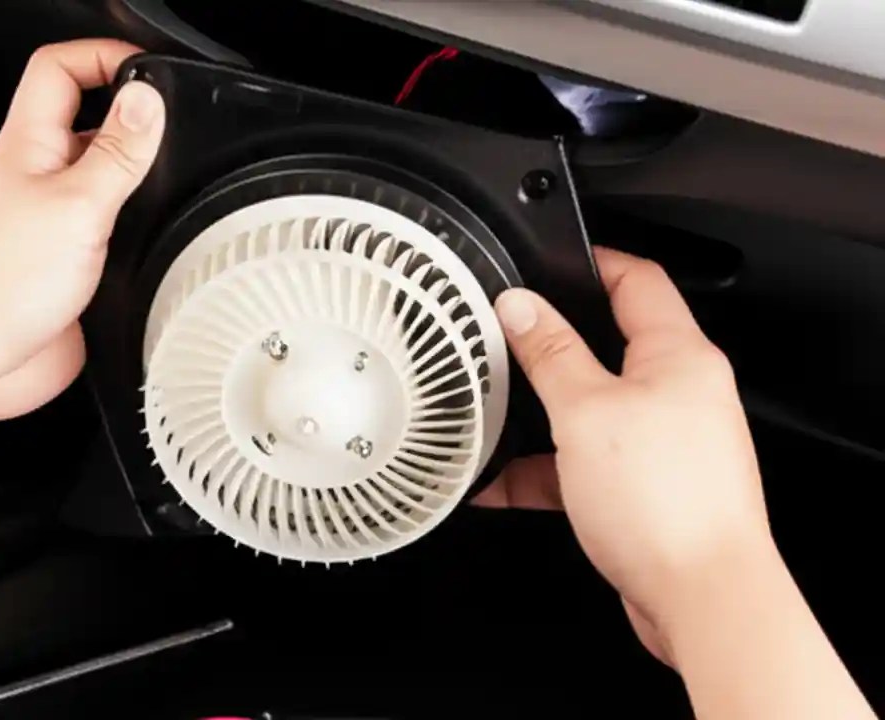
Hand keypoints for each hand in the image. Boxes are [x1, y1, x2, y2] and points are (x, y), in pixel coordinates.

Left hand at [0, 39, 165, 421]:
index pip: (59, 69)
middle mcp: (36, 177)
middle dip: (131, 122)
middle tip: (168, 135)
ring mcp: (50, 221)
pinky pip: (107, 233)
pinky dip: (133, 231)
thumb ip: (118, 154)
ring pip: (101, 179)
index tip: (148, 73)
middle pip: (87, 121)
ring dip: (136, 180)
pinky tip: (150, 243)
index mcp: (28, 145)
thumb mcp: (76, 206)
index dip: (102, 57)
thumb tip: (147, 100)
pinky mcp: (66, 265)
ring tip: (162, 188)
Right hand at [474, 247, 772, 664]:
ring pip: (591, 411)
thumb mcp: (586, 412)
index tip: (550, 260)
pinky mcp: (649, 488)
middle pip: (609, 347)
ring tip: (493, 417)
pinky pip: (586, 465)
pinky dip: (545, 472)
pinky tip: (501, 484)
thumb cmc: (665, 503)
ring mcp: (666, 443)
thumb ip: (551, 354)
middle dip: (552, 348)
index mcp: (679, 356)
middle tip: (507, 339)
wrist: (701, 595)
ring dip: (541, 418)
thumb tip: (522, 306)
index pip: (639, 281)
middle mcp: (682, 394)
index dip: (594, 262)